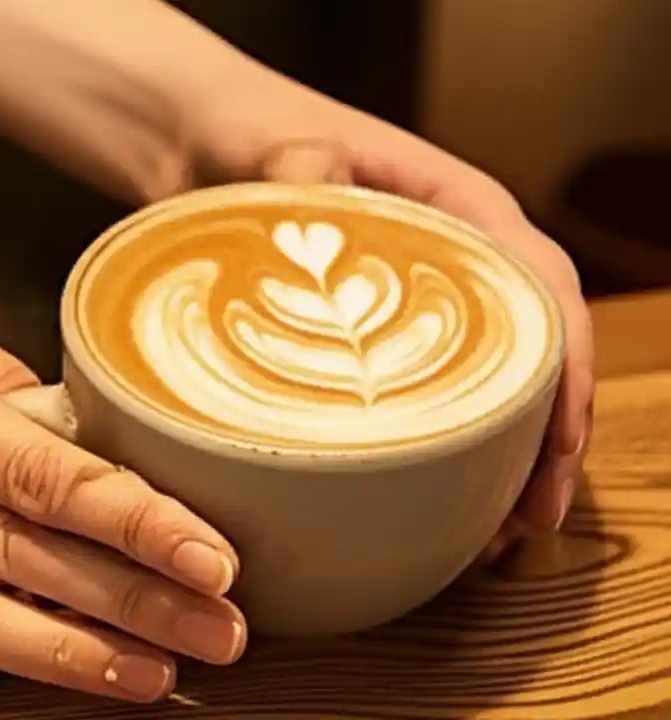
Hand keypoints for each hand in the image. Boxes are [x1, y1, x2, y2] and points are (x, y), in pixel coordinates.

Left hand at [184, 68, 593, 561]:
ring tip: (488, 538)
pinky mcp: (374, 340)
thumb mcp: (280, 147)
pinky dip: (435, 455)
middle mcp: (455, 262)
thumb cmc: (252, 135)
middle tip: (527, 521)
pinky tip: (428, 508)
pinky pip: (423, 400)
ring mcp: (418, 307)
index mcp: (459, 209)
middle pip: (533, 354)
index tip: (559, 443)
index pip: (545, 287)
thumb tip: (310, 200)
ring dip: (498, 462)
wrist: (204, 150)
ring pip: (487, 387)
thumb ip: (302, 172)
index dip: (565, 369)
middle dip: (546, 441)